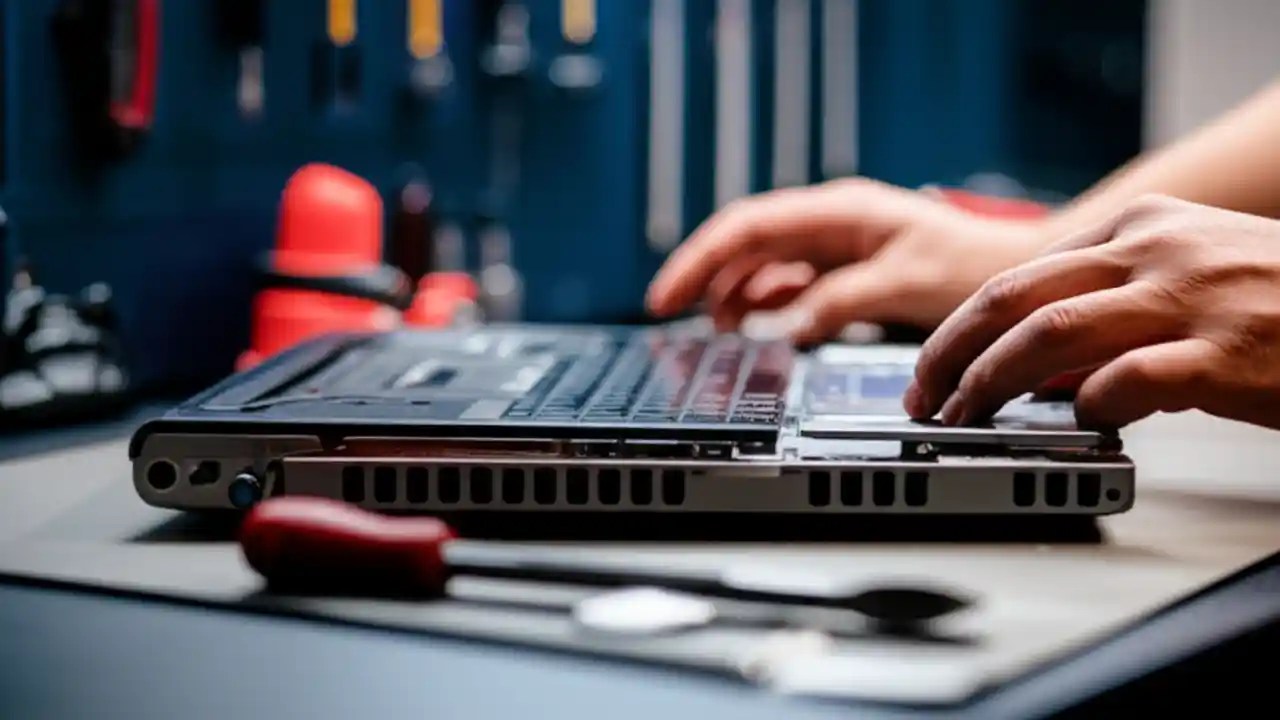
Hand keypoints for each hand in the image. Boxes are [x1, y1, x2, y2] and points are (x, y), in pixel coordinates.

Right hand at [645, 178, 1047, 342]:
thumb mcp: (906, 285)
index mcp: (839, 212)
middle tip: (665, 312)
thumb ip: (840, 300)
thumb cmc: (973, 268)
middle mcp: (831, 222)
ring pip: (762, 262)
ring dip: (730, 291)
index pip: (748, 228)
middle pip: (745, 242)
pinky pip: (788, 282)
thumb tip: (787, 325)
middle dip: (701, 275)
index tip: (668, 295)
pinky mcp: (846, 269)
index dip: (700, 260)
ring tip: (710, 328)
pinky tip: (752, 323)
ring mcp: (837, 245)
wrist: (1021, 273)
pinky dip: (762, 301)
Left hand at [905, 195, 1279, 430]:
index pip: (1021, 272)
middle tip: (923, 395)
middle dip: (950, 351)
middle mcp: (1155, 252)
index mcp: (1142, 227)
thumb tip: (1034, 368)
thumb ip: (1112, 303)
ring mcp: (1188, 301)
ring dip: (989, 381)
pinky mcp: (1224, 356)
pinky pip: (1125, 381)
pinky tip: (1077, 424)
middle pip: (1013, 297)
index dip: (961, 324)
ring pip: (1048, 333)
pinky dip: (1085, 405)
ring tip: (964, 418)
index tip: (934, 364)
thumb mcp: (1189, 273)